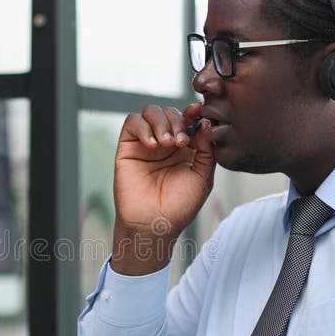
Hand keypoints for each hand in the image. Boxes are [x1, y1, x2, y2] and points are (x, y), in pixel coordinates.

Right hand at [112, 102, 216, 273]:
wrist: (155, 224)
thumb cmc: (180, 206)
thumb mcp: (203, 177)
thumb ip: (206, 150)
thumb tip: (204, 123)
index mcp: (185, 148)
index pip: (188, 120)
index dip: (194, 112)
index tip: (199, 112)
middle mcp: (165, 143)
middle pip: (170, 112)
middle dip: (178, 121)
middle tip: (181, 141)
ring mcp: (146, 144)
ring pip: (151, 112)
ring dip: (161, 122)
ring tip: (166, 143)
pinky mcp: (127, 147)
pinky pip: (132, 122)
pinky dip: (143, 128)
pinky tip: (152, 145)